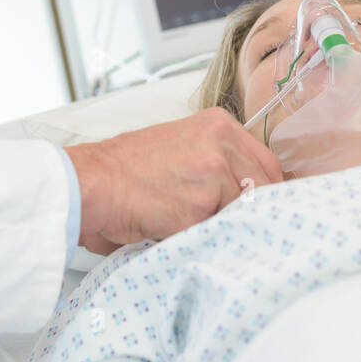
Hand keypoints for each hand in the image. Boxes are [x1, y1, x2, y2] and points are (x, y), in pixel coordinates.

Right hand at [64, 108, 282, 253]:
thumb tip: (246, 189)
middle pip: (266, 187)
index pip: (267, 164)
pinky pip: (219, 230)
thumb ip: (217, 159)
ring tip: (187, 221)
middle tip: (228, 221)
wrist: (93, 182)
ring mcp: (215, 172)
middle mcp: (222, 142)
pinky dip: (202, 237)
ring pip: (243, 211)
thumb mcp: (181, 145)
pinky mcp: (202, 204)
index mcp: (219, 124)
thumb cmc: (126, 169)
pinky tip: (177, 228)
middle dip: (250, 209)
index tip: (258, 206)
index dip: (264, 191)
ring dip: (222, 223)